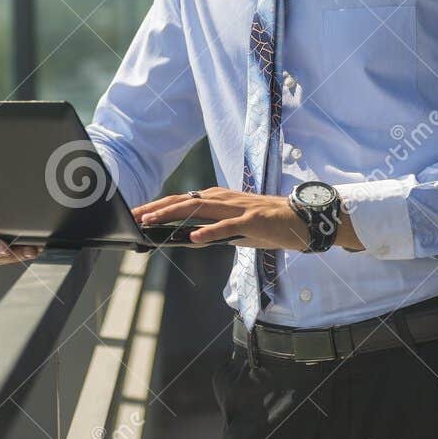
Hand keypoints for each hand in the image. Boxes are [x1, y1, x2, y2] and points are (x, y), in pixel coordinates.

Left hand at [131, 187, 364, 250]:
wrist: (301, 220)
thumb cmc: (268, 225)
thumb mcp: (236, 229)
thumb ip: (214, 231)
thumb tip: (190, 238)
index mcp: (219, 199)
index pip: (183, 200)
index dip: (159, 205)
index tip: (138, 212)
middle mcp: (225, 199)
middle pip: (185, 201)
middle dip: (157, 208)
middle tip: (136, 216)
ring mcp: (238, 209)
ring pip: (199, 209)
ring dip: (174, 215)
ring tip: (152, 222)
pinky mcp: (252, 220)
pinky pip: (227, 226)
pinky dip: (209, 231)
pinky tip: (193, 238)